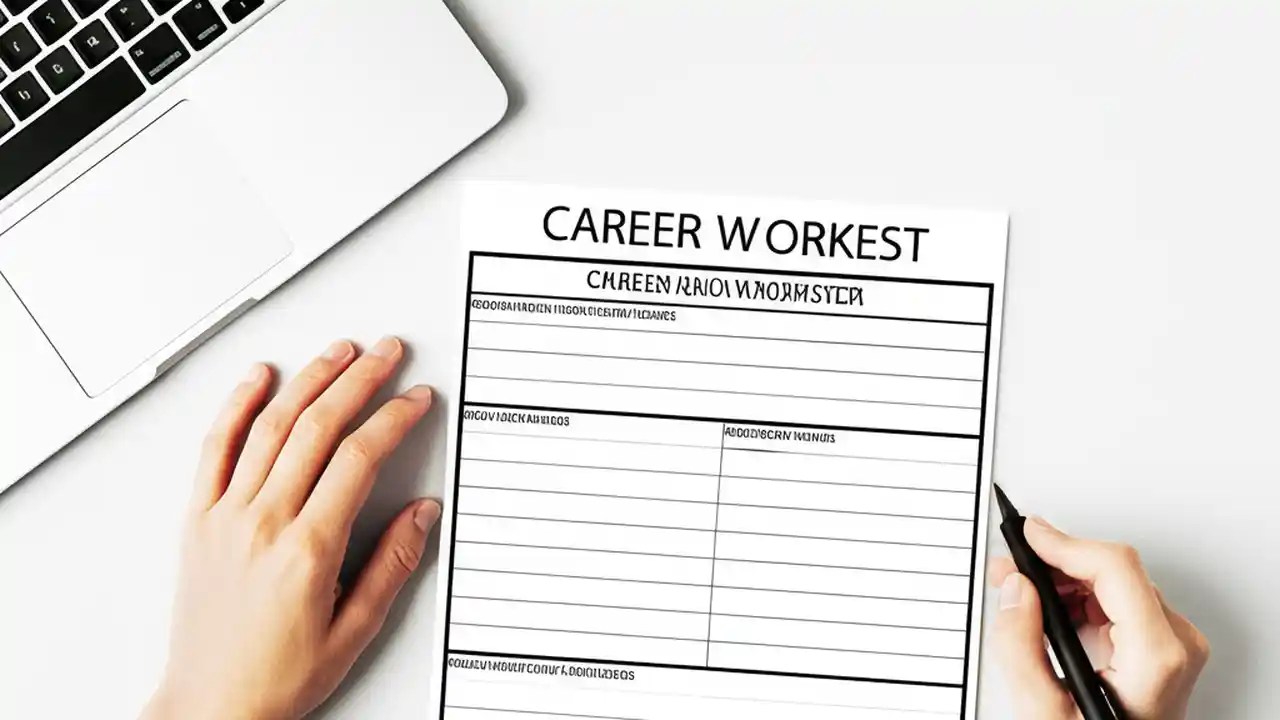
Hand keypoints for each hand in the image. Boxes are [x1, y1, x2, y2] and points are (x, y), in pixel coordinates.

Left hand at [142, 337, 439, 719]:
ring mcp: (226, 516)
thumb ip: (392, 566)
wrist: (211, 706)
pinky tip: (257, 379)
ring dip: (308, 380)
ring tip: (338, 352)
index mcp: (308, 550)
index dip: (393, 419)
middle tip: (387, 354)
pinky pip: (215, 448)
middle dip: (359, 381)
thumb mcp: (354, 631)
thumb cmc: (277, 677)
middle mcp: (263, 523)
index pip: (358, 459)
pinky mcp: (197, 520)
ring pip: (270, 427)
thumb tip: (421, 514)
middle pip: (317, 428)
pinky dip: (235, 406)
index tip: (415, 400)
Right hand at [988, 517, 1208, 719]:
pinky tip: (1048, 610)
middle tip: (1010, 570)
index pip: (1115, 568)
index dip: (1065, 544)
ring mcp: (1174, 645)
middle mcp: (1176, 644)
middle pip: (1114, 571)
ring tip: (1021, 592)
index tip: (1029, 535)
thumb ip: (1020, 646)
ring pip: (1115, 581)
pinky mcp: (1162, 647)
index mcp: (1156, 657)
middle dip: (1055, 563)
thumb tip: (1016, 590)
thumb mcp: (1043, 712)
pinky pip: (1119, 600)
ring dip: (1065, 580)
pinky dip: (1080, 598)